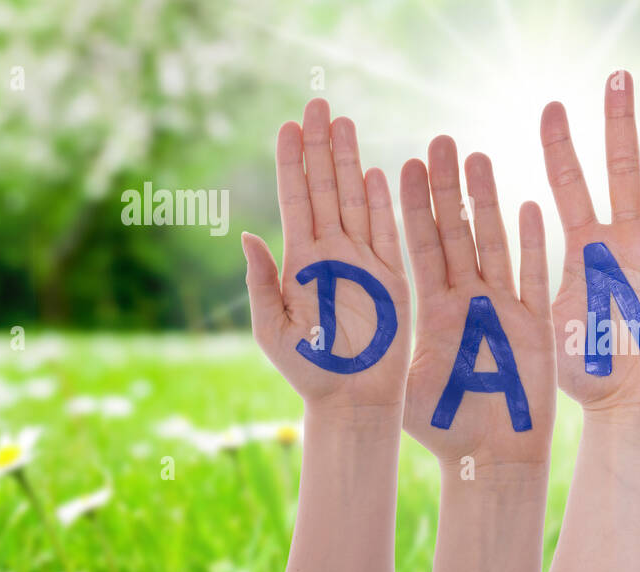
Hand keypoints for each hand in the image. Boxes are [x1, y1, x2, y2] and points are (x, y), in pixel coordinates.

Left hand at [241, 99, 410, 410]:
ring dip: (350, 161)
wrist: (352, 399)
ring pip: (356, 199)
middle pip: (324, 187)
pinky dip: (383, 202)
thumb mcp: (272, 329)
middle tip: (317, 103)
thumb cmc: (308, 371)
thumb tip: (246, 236)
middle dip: (320, 145)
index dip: (291, 162)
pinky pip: (389, 231)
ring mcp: (363, 262)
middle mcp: (331, 254)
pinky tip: (377, 171)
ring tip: (343, 122)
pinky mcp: (393, 278)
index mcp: (300, 261)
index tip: (287, 125)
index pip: (294, 199)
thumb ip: (261, 282)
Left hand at [398, 137, 555, 466]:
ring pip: (493, 244)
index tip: (397, 164)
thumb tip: (322, 315)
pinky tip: (530, 206)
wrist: (492, 460)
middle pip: (455, 234)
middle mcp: (466, 301)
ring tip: (477, 157)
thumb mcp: (396, 381)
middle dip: (447, 188)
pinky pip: (533, 278)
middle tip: (439, 141)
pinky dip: (532, 245)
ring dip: (486, 202)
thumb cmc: (443, 428)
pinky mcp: (534, 326)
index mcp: (431, 310)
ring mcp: (502, 310)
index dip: (407, 206)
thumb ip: (376, 348)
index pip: (416, 246)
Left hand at [540, 71, 639, 414]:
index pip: (567, 184)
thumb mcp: (553, 327)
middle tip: (620, 76)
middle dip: (620, 123)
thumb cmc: (584, 376)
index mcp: (584, 249)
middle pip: (622, 169)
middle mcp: (624, 241)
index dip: (559, 145)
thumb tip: (520, 254)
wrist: (629, 410)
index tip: (551, 104)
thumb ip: (543, 287)